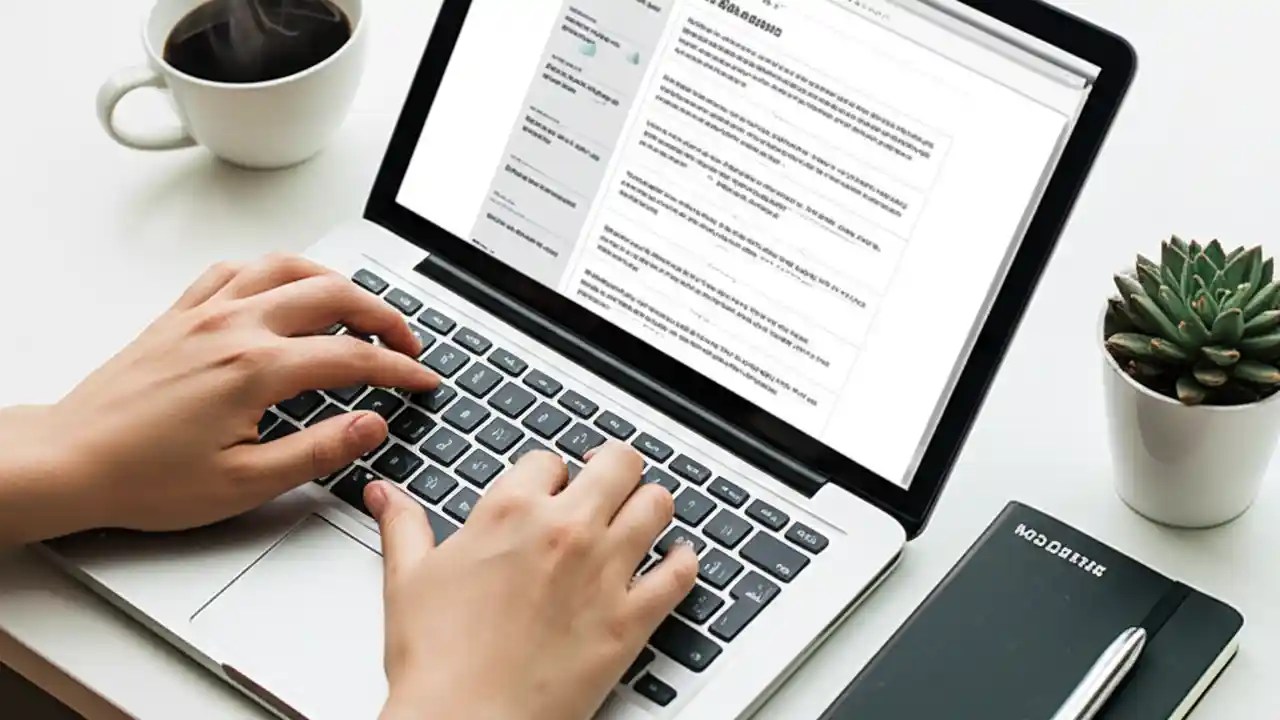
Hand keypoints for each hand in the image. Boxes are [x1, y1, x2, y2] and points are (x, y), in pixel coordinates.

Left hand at [0, 254, 436, 544]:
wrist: (69, 462)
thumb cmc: (144, 477)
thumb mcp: (244, 483)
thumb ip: (318, 450)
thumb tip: (371, 425)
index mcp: (255, 368)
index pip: (353, 356)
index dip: (400, 368)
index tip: (423, 378)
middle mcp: (233, 328)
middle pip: (332, 295)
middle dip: (382, 316)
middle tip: (405, 342)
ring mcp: (205, 314)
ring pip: (287, 268)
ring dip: (335, 280)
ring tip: (360, 306)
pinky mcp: (180, 315)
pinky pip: (236, 270)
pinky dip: (274, 271)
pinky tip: (284, 287)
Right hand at [370, 443, 698, 719]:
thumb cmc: (435, 661)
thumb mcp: (406, 581)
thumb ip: (403, 526)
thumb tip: (385, 495)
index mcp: (510, 511)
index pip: (550, 459)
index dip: (551, 474)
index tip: (550, 490)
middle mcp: (565, 530)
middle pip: (619, 463)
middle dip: (614, 469)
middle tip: (608, 484)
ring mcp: (604, 572)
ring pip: (657, 504)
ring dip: (650, 506)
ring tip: (641, 516)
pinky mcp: (631, 618)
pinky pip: (681, 572)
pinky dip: (684, 562)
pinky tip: (674, 561)